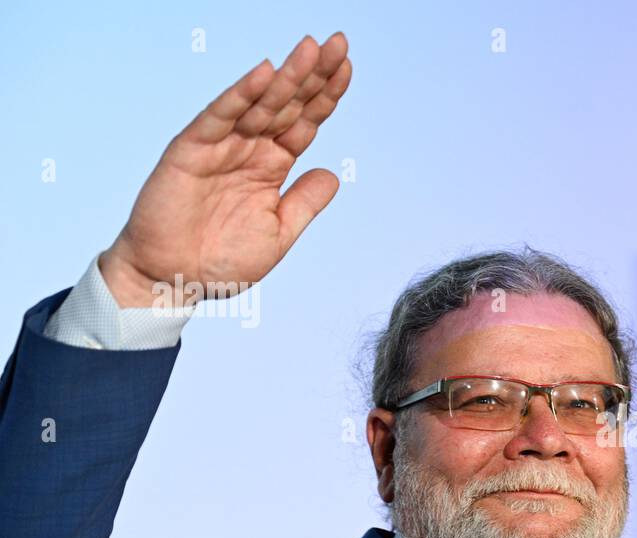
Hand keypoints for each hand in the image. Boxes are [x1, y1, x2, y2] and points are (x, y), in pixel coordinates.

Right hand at [100, 32, 351, 307]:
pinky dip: (241, 95)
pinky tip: (264, 73)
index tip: (347, 67)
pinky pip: (220, 116)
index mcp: (272, 166)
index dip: (326, 96)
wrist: (175, 279)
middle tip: (338, 43)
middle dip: (313, 75)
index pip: (304, 122)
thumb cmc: (222, 261)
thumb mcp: (278, 234)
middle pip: (288, 105)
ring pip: (260, 104)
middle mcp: (249, 149)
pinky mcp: (192, 150)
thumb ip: (304, 203)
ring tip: (312, 50)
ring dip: (286, 77)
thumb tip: (333, 174)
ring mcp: (222, 146)